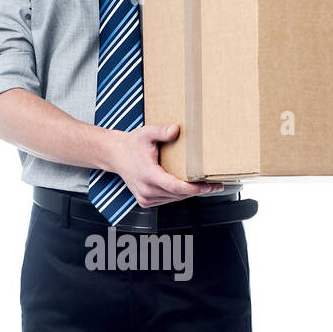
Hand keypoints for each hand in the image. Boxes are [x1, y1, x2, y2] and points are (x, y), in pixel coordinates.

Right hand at [107, 123, 227, 206]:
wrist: (116, 155)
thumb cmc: (132, 144)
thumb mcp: (146, 133)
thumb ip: (161, 131)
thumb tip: (177, 130)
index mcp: (148, 175)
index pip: (175, 187)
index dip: (193, 188)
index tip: (208, 186)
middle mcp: (146, 190)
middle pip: (178, 194)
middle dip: (198, 190)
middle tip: (216, 184)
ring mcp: (146, 198)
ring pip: (175, 199)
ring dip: (190, 193)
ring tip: (207, 185)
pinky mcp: (146, 201)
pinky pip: (168, 200)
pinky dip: (179, 194)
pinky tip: (188, 187)